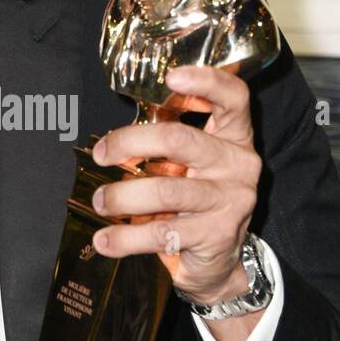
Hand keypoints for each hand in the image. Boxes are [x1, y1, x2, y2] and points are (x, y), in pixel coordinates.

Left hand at [90, 64, 261, 304]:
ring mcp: (230, 201)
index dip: (207, 81)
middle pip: (180, 140)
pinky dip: (124, 237)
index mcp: (234, 137)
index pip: (234, 98)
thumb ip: (167, 145)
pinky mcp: (216, 236)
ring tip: (101, 202)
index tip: (172, 76)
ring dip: (122, 196)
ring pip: (165, 190)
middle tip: (101, 154)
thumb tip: (114, 141)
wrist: (219, 264)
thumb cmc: (196, 204)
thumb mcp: (192, 167)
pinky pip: (160, 233)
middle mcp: (238, 165)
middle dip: (130, 142)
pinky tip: (105, 241)